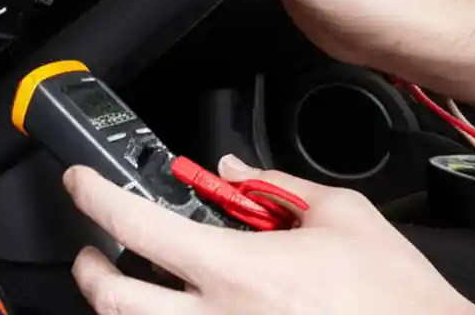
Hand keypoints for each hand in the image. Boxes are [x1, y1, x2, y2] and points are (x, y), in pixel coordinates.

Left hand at [65, 156, 474, 314]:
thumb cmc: (394, 295)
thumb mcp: (341, 214)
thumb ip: (277, 185)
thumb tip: (237, 173)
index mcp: (238, 270)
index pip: (138, 225)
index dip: (94, 195)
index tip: (80, 181)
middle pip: (113, 299)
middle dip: (90, 269)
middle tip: (95, 249)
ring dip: (125, 304)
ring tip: (135, 283)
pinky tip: (189, 305)